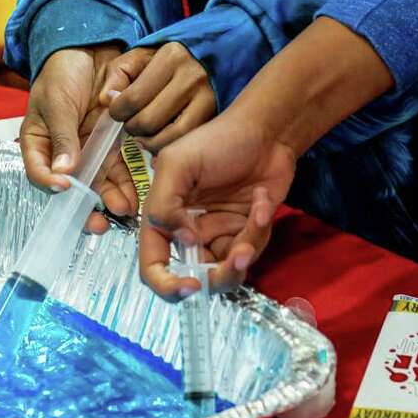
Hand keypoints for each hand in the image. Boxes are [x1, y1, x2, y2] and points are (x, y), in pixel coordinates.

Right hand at [20, 43, 134, 224]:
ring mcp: (88, 148)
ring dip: (110, 199)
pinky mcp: (111, 142)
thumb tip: (63, 173)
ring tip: (124, 212)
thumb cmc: (62, 72)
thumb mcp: (57, 102)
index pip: (38, 172)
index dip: (50, 184)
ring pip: (97, 182)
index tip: (66, 189)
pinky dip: (126, 183)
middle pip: (71, 187)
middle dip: (85, 207)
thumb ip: (62, 137)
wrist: (90, 47)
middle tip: (99, 223)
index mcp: (38, 142)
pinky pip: (118, 167)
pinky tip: (135, 196)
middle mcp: (62, 152)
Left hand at [100, 42, 216, 148]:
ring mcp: (208, 98)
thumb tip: (106, 100)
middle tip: (132, 122)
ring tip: (145, 133)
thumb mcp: (143, 55)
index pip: (132, 98)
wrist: (219, 54)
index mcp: (171, 57)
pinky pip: (184, 143)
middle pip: (147, 121)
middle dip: (132, 127)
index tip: (118, 111)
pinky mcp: (216, 117)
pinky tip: (162, 139)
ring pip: (167, 138)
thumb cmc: (173, 58)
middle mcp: (192, 77)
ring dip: (148, 142)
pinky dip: (168, 147)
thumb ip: (119, 73)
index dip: (117, 111)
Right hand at [138, 106, 297, 298]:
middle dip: (220, 275)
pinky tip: (261, 199)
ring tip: (259, 215)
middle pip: (196, 278)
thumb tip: (181, 242)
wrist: (265, 132)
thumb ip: (164, 205)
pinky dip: (259, 229)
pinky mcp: (246, 233)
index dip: (166, 285)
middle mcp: (188, 232)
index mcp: (162, 218)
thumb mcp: (178, 164)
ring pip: (228, 270)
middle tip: (238, 255)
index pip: (153, 266)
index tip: (191, 285)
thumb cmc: (217, 141)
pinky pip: (251, 250)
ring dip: (246, 247)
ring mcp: (218, 234)